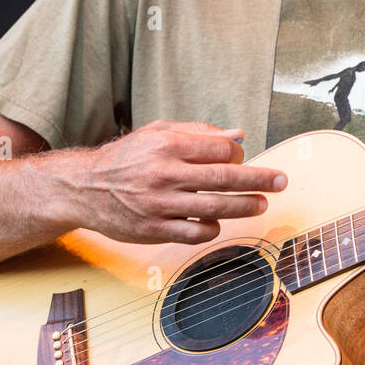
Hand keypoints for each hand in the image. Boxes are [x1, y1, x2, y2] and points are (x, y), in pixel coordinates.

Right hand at [68, 119, 286, 244]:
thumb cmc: (126, 157)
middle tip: (281, 181)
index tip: (241, 158)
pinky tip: (217, 222)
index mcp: (167, 145)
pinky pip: (194, 232)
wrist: (84, 188)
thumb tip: (238, 135)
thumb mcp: (157, 132)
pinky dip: (212, 228)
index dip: (237, 153)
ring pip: (215, 208)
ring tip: (260, 204)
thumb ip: (198, 132)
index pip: (219, 149)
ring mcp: (159, 205)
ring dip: (244, 206)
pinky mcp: (154, 230)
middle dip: (259, 180)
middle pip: (224, 178)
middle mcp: (164, 174)